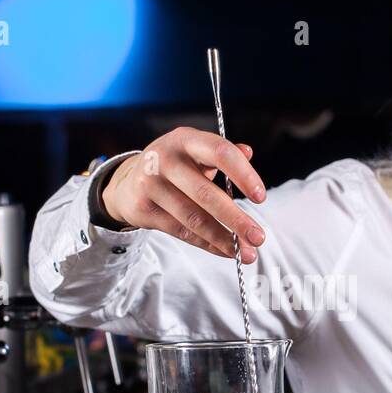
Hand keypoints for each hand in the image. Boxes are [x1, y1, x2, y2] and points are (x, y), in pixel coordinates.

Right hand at [100, 128, 266, 261]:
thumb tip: (248, 153)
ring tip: (247, 253)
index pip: (220, 153)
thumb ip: (225, 153)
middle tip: (259, 237)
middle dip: (236, 219)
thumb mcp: (198, 152)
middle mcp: (165, 159)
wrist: (130, 180)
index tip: (261, 198)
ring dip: (224, 239)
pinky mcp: (143, 209)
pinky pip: (182, 232)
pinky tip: (225, 251)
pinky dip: (207, 244)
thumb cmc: (177, 165)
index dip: (243, 174)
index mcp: (186, 139)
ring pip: (193, 219)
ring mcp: (151, 185)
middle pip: (206, 194)